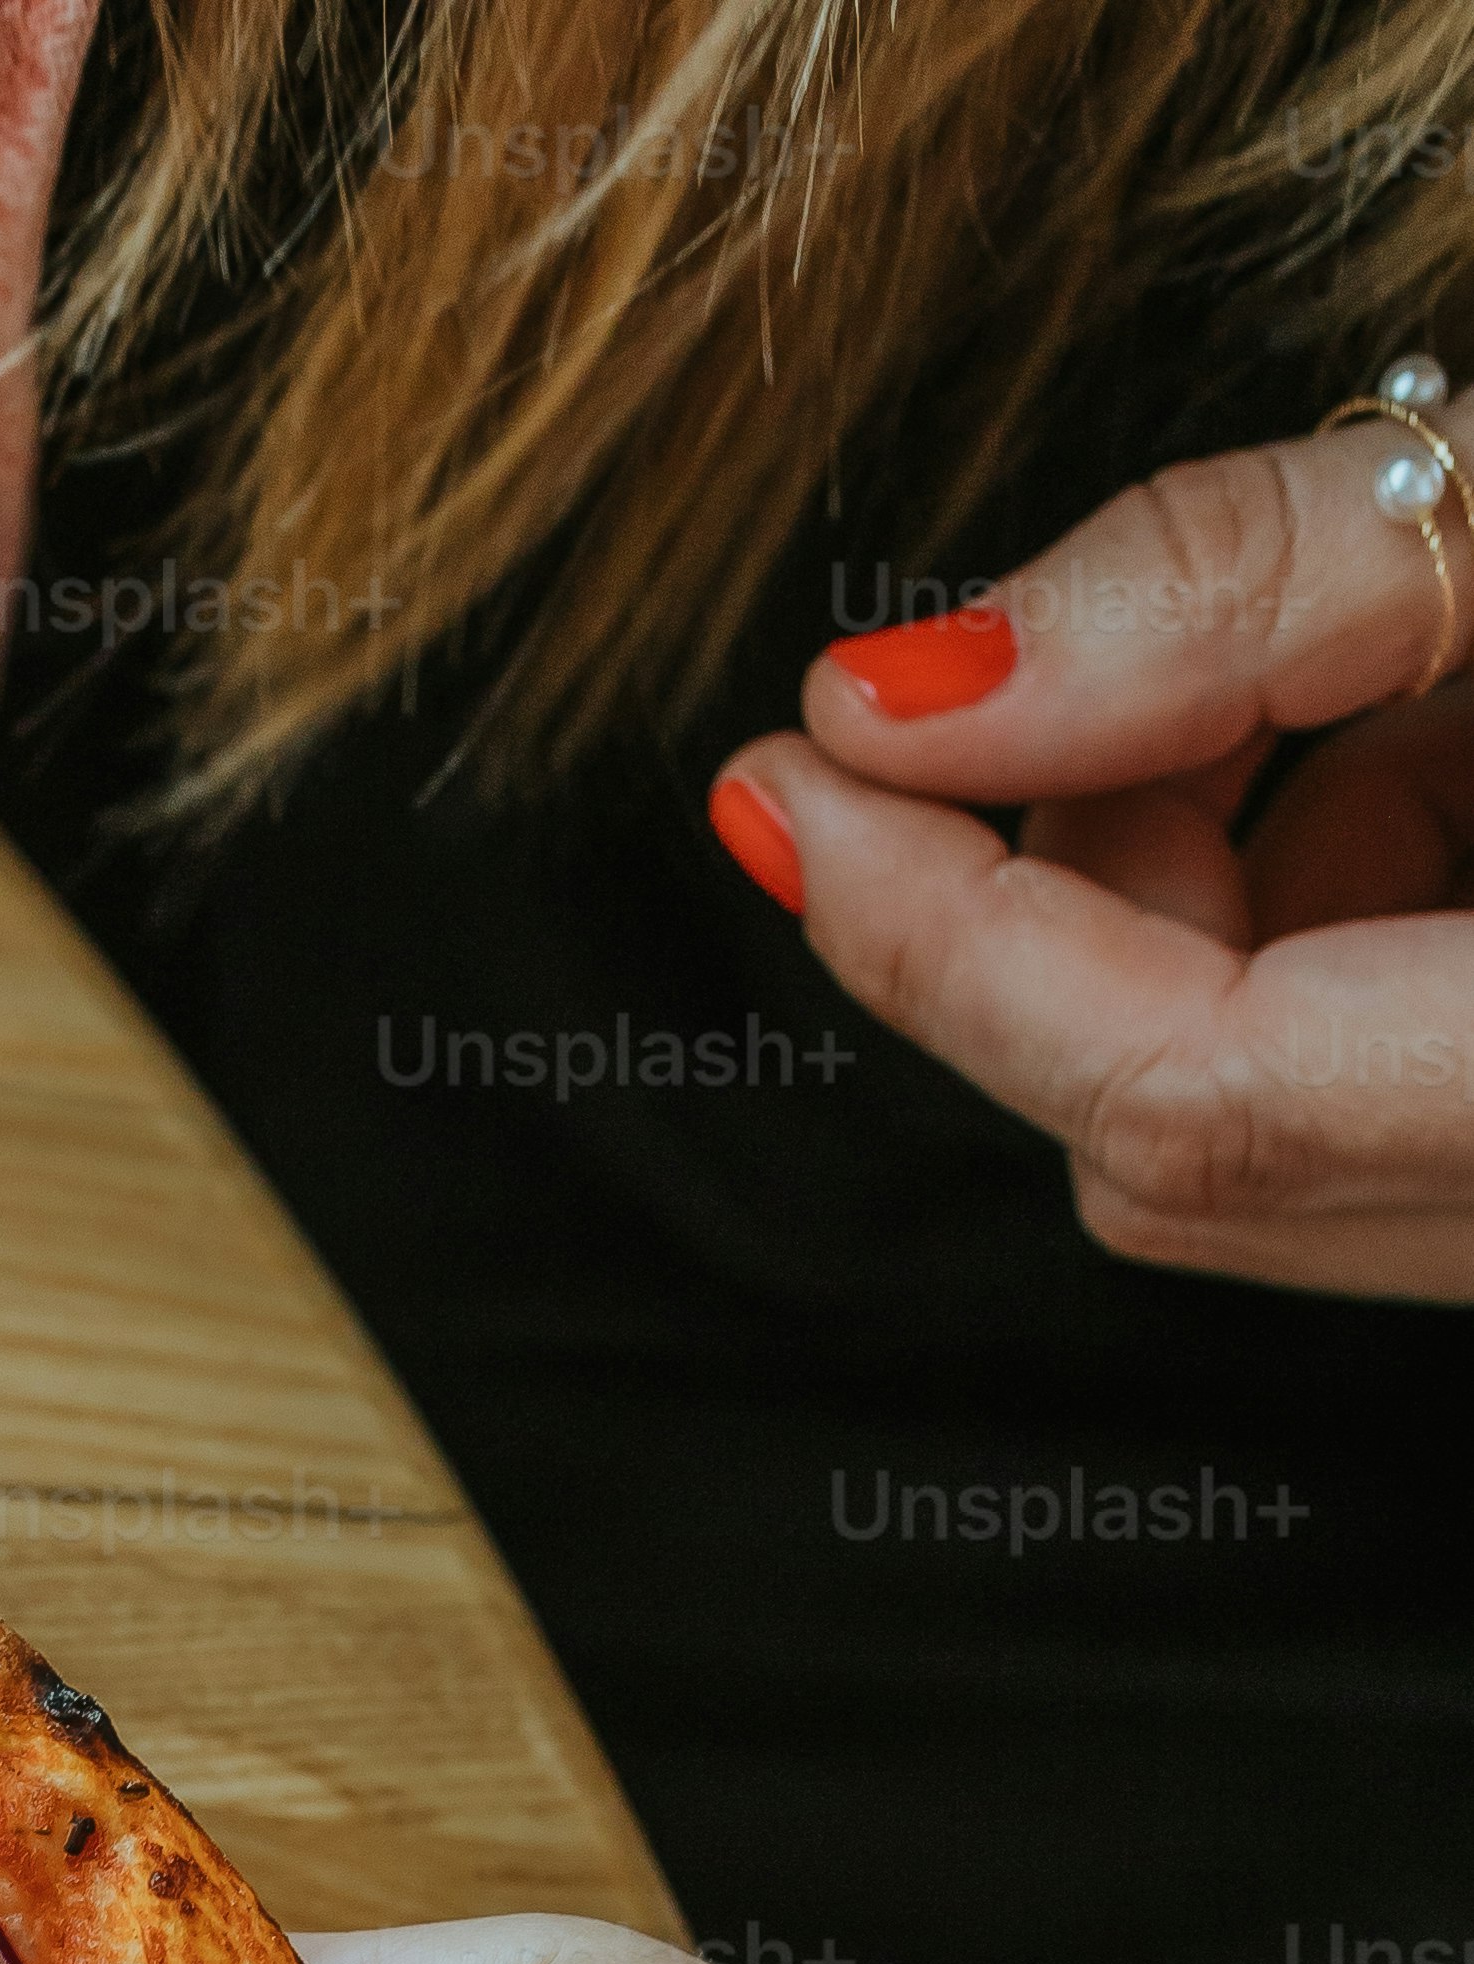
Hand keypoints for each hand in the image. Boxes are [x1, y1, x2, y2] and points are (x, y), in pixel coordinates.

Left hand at [710, 408, 1473, 1290]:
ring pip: (1262, 1108)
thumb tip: (925, 690)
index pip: (1182, 1094)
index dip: (953, 944)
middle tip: (1079, 674)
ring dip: (1216, 878)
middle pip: (1182, 1136)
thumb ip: (1256, 590)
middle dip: (1077, 898)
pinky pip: (1370, 1072)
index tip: (790, 783)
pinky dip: (1332, 894)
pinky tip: (1411, 723)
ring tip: (1341, 651)